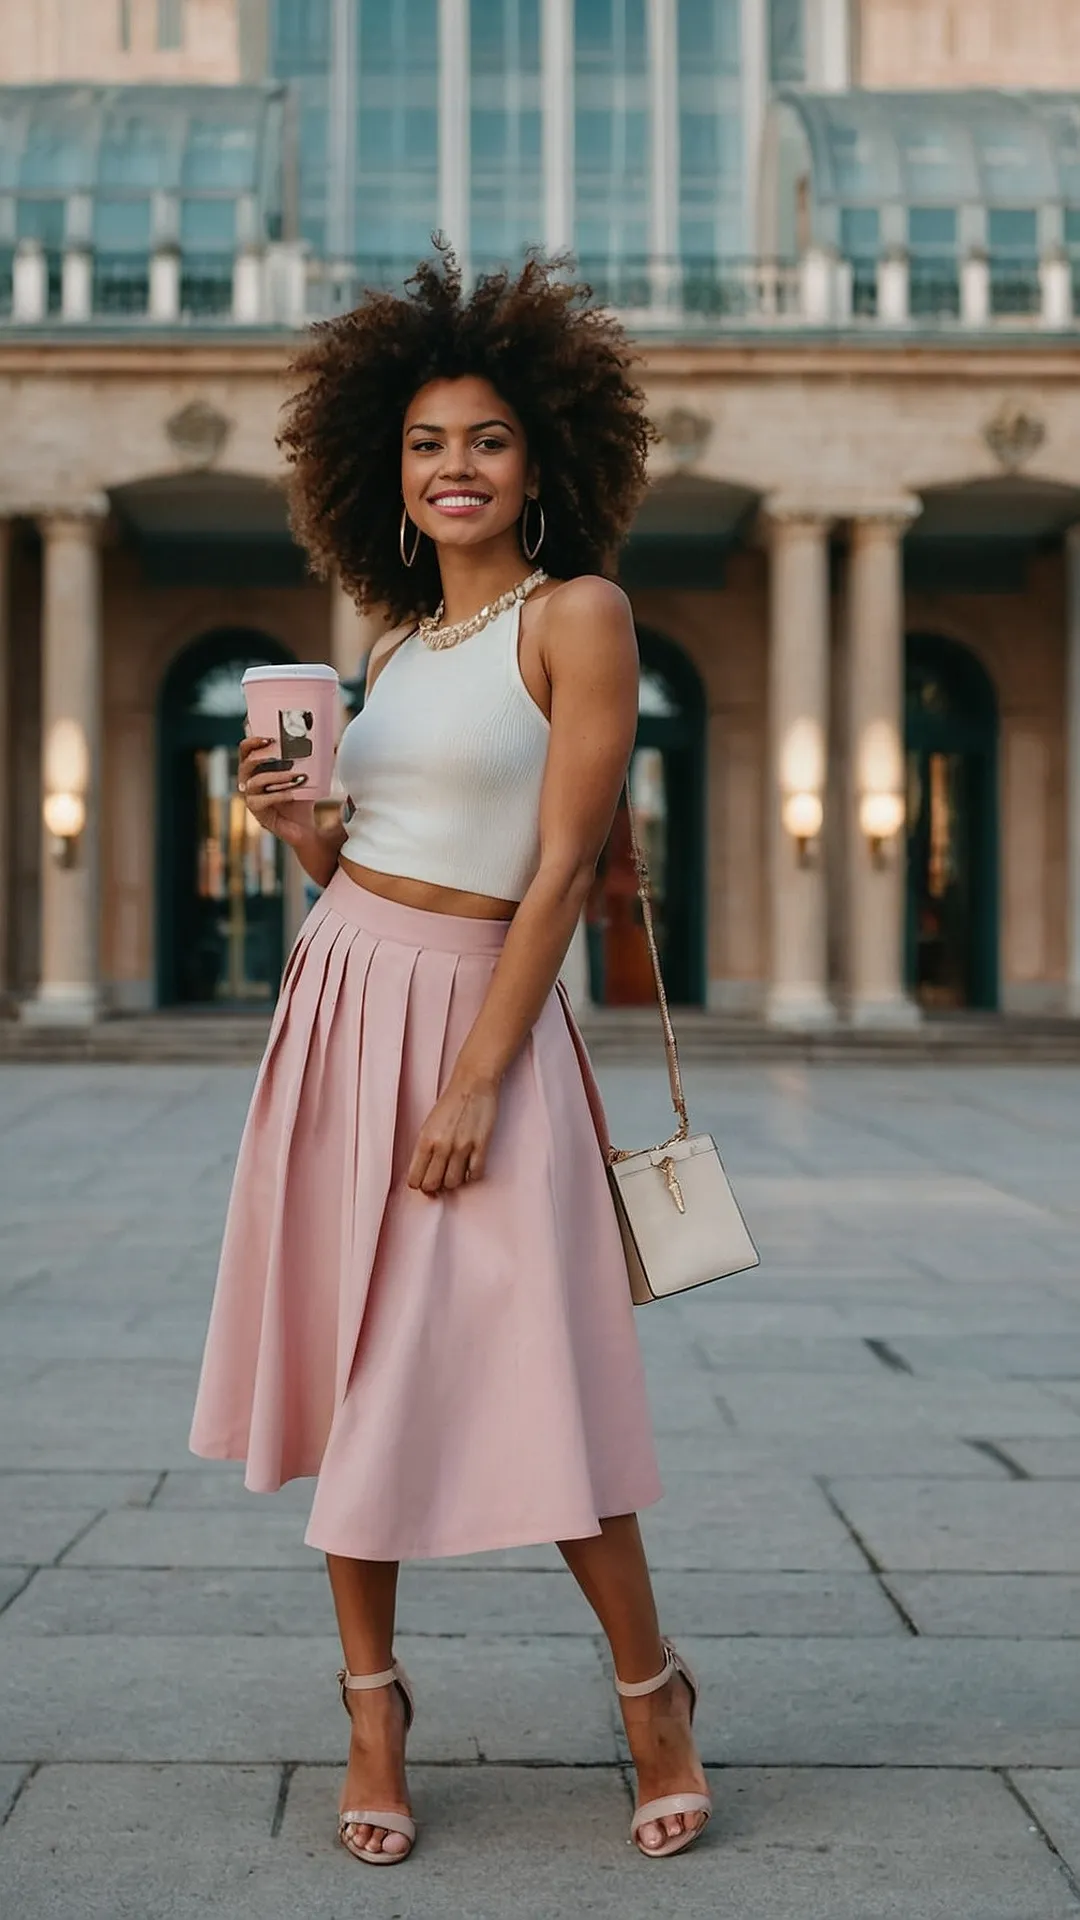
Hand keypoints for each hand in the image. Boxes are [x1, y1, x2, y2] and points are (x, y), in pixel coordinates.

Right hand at [238, 734, 314, 847]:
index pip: (246, 750)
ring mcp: (251, 798)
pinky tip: (293, 793)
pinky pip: (261, 801)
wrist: (306, 827)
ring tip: (297, 775)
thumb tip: (336, 745)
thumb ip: (317, 761)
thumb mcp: (309, 776)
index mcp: (258, 768)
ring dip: (277, 776)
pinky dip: (278, 795)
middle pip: (245, 763)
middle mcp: (249, 781)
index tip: (270, 735)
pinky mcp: (258, 814)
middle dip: (261, 754)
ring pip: (255, 782)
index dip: (252, 740)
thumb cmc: (303, 797)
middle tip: (279, 751)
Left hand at [407, 1072, 499, 1195]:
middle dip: (435, 1187)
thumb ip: (426, 1150)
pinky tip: (470, 1167)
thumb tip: (426, 1174)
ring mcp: (462, 1147)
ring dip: (454, 1181)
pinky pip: (475, 1174)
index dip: (420, 1185)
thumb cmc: (450, 1104)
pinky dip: (472, 1175)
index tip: (425, 1183)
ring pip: (453, 1183)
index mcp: (424, 1140)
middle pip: (432, 1184)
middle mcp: (441, 1146)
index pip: (415, 1178)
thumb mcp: (428, 1126)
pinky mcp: (481, 1145)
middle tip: (440, 1180)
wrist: (473, 1084)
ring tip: (456, 1171)